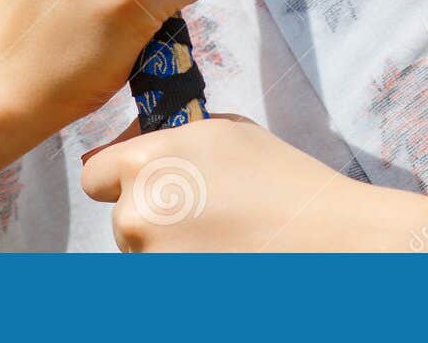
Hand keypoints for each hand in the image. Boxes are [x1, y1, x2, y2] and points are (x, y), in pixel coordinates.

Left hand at [79, 112, 371, 250]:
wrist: (332, 241)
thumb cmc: (283, 180)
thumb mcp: (223, 132)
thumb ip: (169, 140)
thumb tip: (133, 149)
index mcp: (145, 163)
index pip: (95, 176)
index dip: (121, 181)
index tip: (148, 187)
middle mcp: (138, 213)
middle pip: (121, 219)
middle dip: (153, 219)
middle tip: (205, 218)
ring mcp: (153, 262)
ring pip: (142, 255)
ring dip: (168, 251)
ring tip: (222, 241)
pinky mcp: (173, 294)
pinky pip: (164, 279)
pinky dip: (187, 273)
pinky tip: (225, 261)